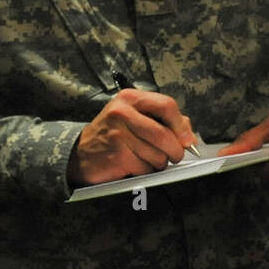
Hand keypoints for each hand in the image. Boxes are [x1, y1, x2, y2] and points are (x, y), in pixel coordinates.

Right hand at [68, 88, 195, 184]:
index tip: (186, 139)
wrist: (79, 153)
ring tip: (147, 158)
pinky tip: (135, 165)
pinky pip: (145, 168)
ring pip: (157, 155)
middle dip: (175, 150)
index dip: (181, 125)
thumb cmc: (113, 134)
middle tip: (174, 155)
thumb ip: (165, 121)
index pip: (167, 105)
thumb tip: (189, 136)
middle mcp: (122, 113)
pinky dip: (146, 171)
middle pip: (164, 134)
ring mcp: (117, 135)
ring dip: (159, 162)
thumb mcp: (135, 117)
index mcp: (131, 98)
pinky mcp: (116, 156)